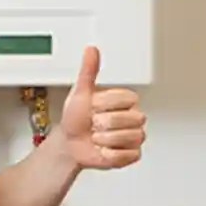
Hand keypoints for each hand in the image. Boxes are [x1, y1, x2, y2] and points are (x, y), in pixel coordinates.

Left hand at [59, 46, 145, 169]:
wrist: (70, 144)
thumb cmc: (75, 118)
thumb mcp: (80, 92)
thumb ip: (89, 71)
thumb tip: (92, 50)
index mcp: (125, 101)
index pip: (127, 100)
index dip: (106, 105)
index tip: (95, 107)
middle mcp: (133, 117)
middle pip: (129, 119)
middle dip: (104, 123)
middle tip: (95, 124)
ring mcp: (135, 136)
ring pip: (128, 137)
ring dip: (105, 140)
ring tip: (98, 137)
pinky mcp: (132, 154)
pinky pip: (127, 155)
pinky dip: (110, 154)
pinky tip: (103, 150)